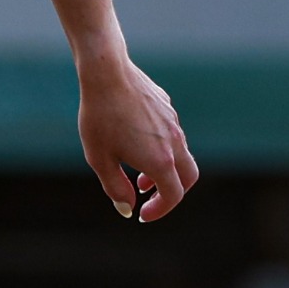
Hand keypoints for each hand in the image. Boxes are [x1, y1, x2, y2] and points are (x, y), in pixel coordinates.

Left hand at [77, 50, 198, 222]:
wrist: (106, 73)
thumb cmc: (99, 116)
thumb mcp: (99, 158)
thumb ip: (115, 187)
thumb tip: (127, 209)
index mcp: (161, 160)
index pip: (173, 196)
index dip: (159, 210)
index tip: (141, 214)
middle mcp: (175, 143)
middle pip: (189, 178)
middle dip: (172, 192)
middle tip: (149, 196)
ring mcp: (174, 123)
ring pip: (181, 155)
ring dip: (164, 169)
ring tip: (138, 172)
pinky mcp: (168, 107)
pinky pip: (172, 134)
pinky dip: (162, 149)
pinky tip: (135, 141)